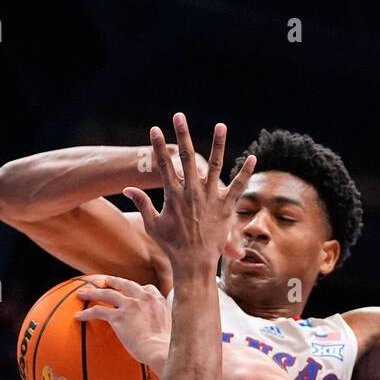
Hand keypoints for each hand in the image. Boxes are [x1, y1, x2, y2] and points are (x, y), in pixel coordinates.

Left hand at [73, 275, 169, 370]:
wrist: (161, 349)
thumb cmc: (168, 347)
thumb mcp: (173, 329)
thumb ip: (166, 325)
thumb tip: (166, 335)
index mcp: (157, 300)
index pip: (146, 288)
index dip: (137, 288)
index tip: (132, 289)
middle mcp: (143, 298)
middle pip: (125, 284)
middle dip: (114, 281)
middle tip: (105, 281)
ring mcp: (129, 305)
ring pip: (107, 294)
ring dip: (93, 292)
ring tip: (83, 293)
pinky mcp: (118, 317)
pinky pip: (98, 311)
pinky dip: (87, 313)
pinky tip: (78, 316)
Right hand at [122, 113, 255, 271]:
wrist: (194, 263)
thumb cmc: (172, 245)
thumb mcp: (153, 225)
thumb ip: (142, 204)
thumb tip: (128, 189)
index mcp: (174, 195)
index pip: (163, 165)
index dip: (157, 146)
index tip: (154, 129)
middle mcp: (192, 192)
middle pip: (186, 158)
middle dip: (182, 135)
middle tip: (179, 116)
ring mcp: (210, 198)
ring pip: (215, 165)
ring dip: (218, 144)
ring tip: (220, 125)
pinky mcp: (226, 207)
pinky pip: (238, 186)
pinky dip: (245, 172)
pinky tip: (252, 157)